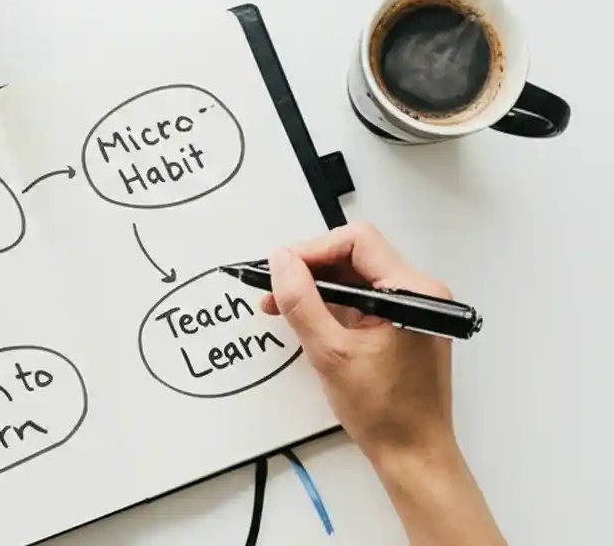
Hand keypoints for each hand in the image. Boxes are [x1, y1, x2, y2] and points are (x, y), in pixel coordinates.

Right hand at [260, 223, 453, 461]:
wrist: (413, 453)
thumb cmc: (386, 412)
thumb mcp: (330, 353)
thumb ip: (301, 301)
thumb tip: (281, 262)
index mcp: (413, 292)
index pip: (357, 241)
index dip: (313, 250)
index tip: (282, 269)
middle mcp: (420, 293)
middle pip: (355, 256)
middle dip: (310, 269)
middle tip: (275, 288)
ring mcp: (413, 308)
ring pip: (356, 277)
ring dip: (317, 287)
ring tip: (282, 305)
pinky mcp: (403, 323)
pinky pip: (363, 298)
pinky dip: (332, 304)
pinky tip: (307, 318)